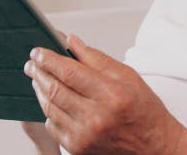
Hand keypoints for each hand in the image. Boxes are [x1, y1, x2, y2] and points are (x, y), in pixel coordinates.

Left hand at [23, 34, 186, 154]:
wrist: (155, 146)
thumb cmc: (144, 110)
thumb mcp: (128, 76)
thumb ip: (96, 58)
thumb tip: (71, 42)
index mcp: (111, 95)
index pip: (69, 72)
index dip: (49, 59)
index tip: (38, 51)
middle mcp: (96, 117)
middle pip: (55, 89)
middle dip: (39, 72)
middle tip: (31, 62)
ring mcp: (85, 136)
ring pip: (50, 108)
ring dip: (40, 90)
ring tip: (38, 78)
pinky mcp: (78, 149)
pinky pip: (53, 126)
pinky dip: (48, 111)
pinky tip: (51, 101)